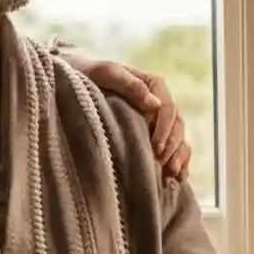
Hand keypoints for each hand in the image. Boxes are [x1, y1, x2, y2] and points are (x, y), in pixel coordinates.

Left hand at [77, 59, 190, 182]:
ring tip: (171, 177)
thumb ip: (129, 85)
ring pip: (179, 140)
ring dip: (178, 159)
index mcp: (154, 85)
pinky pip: (175, 150)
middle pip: (177, 126)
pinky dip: (179, 164)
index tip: (156, 148)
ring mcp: (158, 120)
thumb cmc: (88, 76)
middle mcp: (160, 102)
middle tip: (161, 165)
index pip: (168, 108)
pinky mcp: (154, 135)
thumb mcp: (106, 74)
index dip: (165, 129)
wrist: (74, 84)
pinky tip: (176, 179)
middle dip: (173, 148)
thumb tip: (154, 105)